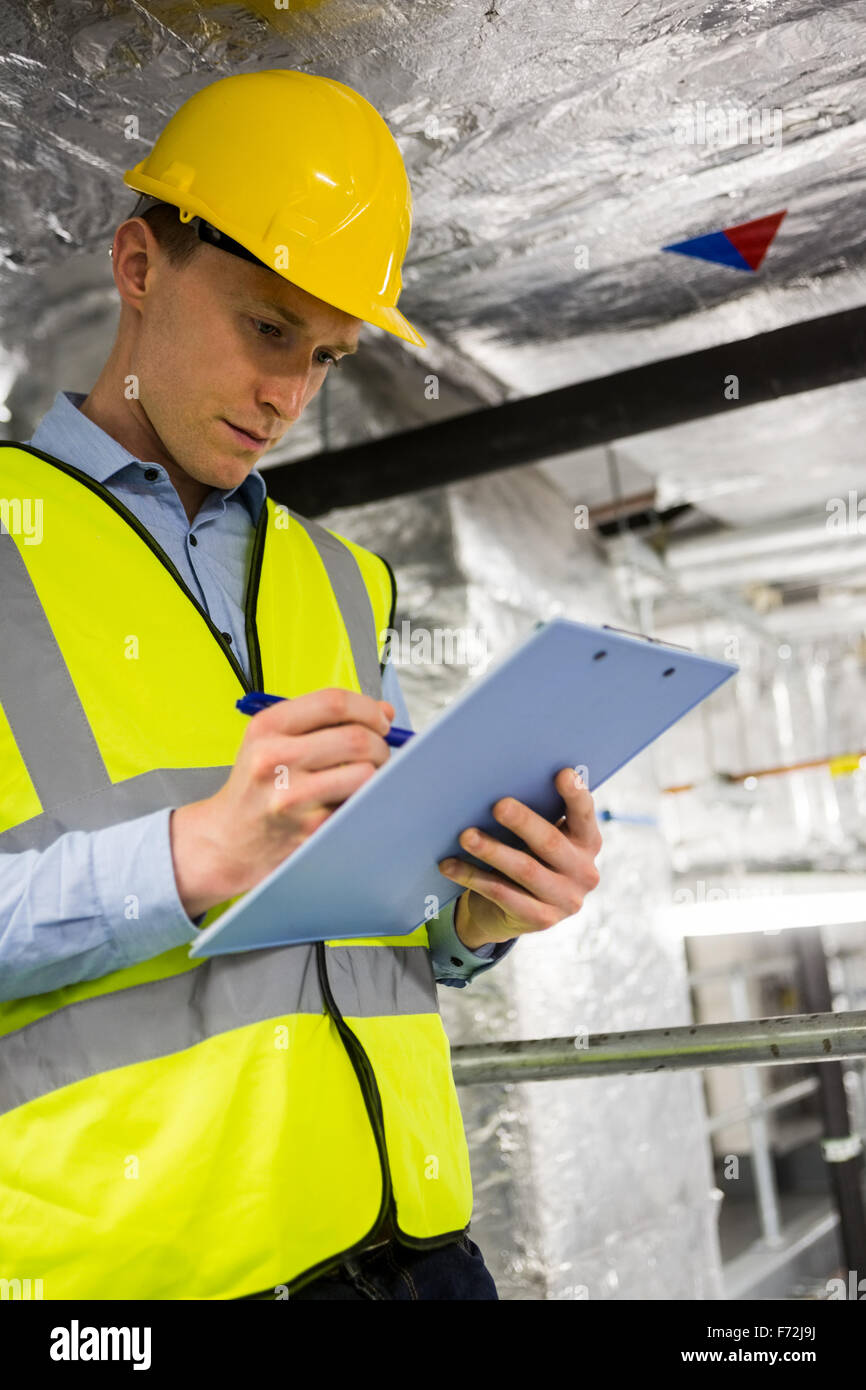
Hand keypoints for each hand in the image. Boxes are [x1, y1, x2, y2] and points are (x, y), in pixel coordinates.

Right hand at [171, 687, 393, 918]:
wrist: (227, 840)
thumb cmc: (257, 787)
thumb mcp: (274, 740)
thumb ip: (326, 720)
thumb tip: (384, 711)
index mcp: (266, 728)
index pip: (334, 703)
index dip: (368, 708)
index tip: (380, 719)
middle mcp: (274, 759)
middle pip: (356, 738)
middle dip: (381, 744)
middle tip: (380, 752)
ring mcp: (291, 797)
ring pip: (364, 774)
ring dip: (377, 774)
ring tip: (365, 777)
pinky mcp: (309, 830)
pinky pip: (358, 806)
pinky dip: (364, 801)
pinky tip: (348, 802)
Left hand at [437, 768, 602, 948]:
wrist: (515, 911)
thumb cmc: (528, 857)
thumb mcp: (538, 839)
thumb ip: (536, 817)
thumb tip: (497, 787)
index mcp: (587, 842)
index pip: (584, 814)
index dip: (576, 794)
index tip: (563, 773)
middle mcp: (584, 872)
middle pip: (550, 842)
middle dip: (523, 822)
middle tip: (498, 805)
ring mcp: (565, 899)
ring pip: (524, 869)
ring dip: (492, 850)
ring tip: (466, 835)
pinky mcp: (540, 919)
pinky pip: (501, 893)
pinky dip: (472, 876)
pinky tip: (450, 865)